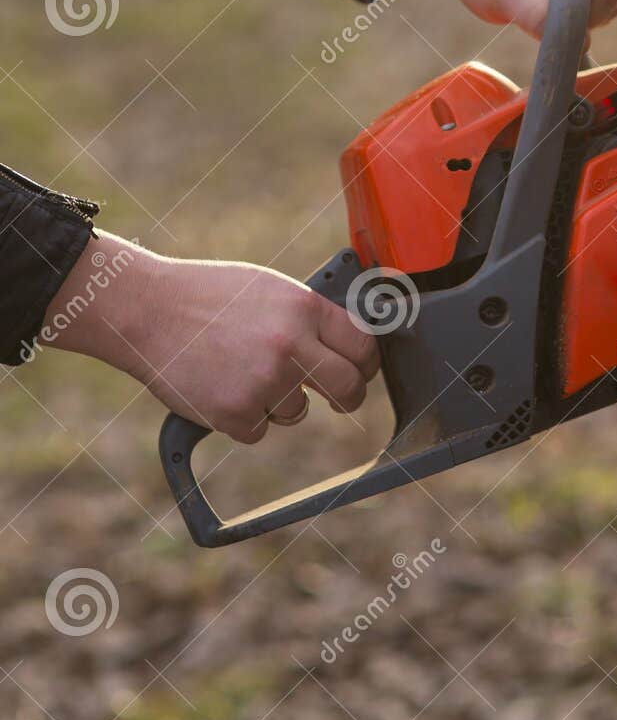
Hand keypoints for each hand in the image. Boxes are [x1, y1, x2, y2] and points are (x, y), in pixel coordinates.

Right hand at [44, 233, 378, 443]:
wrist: (147, 310)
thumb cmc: (207, 296)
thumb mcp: (268, 289)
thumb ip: (307, 316)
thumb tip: (346, 344)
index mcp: (303, 307)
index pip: (362, 345)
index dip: (367, 362)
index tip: (362, 370)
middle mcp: (290, 346)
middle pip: (348, 387)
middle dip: (349, 397)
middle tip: (339, 399)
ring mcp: (264, 382)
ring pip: (297, 412)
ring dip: (278, 402)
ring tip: (240, 370)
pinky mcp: (236, 413)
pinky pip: (259, 430)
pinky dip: (243, 417)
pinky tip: (220, 385)